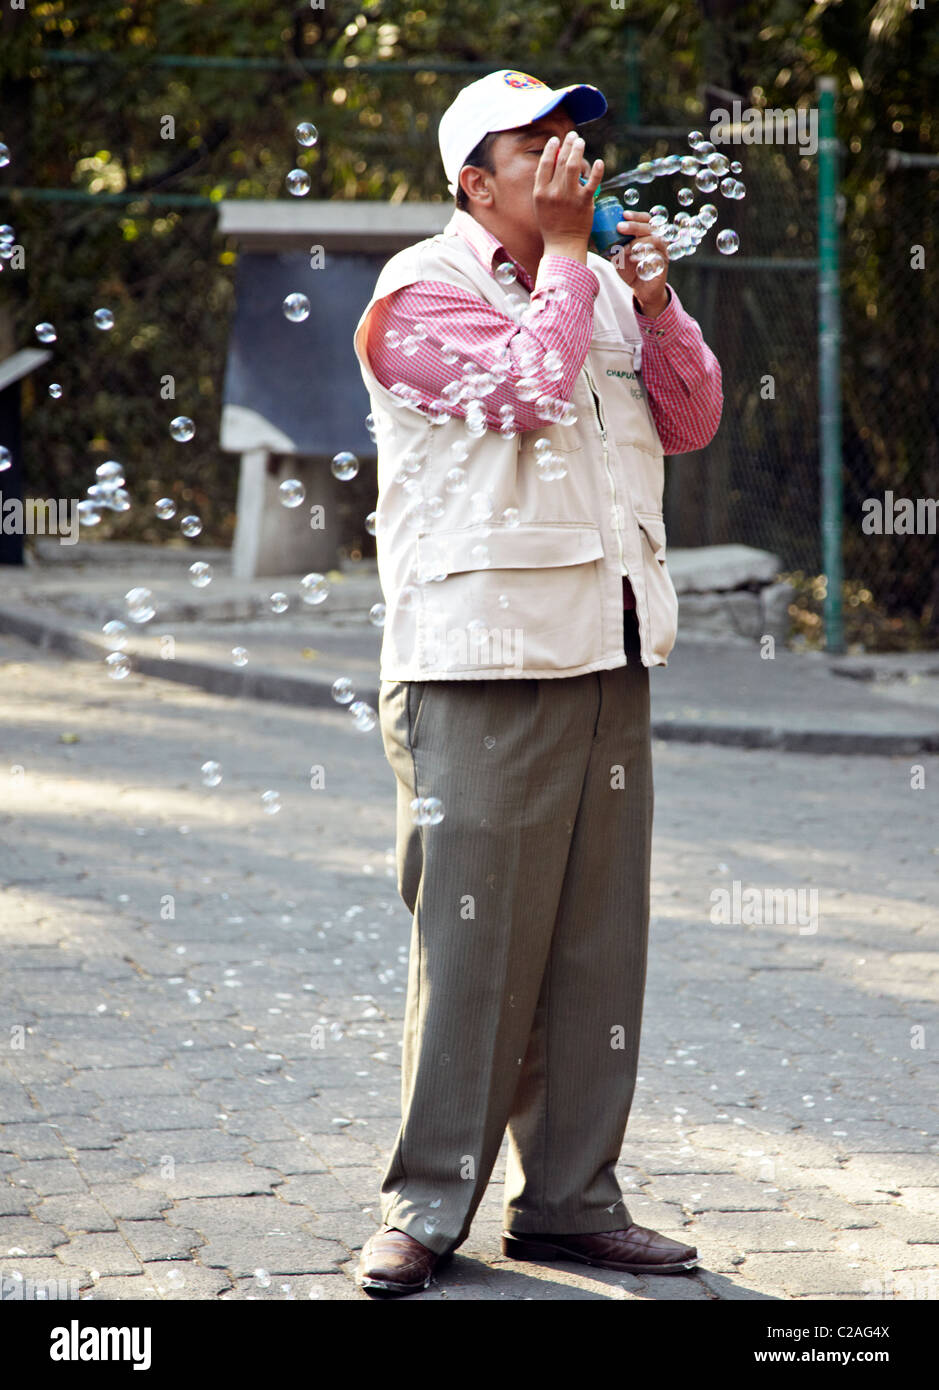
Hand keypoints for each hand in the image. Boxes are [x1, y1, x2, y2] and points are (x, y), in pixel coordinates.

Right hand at [534, 131, 602, 260]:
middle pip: (561, 161)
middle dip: (567, 144)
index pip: (545, 164)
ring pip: (574, 166)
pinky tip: (599, 162)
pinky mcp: (584, 202)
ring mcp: (569, 196)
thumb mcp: (540, 205)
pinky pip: (592, 182)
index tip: (556, 140)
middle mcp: (554, 192)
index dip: (550, 149)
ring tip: (581, 142)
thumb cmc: (552, 225)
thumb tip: (548, 164)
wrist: (563, 244)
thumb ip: (543, 185)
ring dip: (578, 150)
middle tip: (573, 136)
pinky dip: (596, 171)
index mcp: (540, 192)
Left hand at [610, 211, 669, 315]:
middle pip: (650, 227)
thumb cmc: (632, 269)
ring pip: (655, 240)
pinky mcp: (663, 265)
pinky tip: (633, 259)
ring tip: (624, 248)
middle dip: (634, 226)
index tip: (624, 214)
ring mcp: (662, 252)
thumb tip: (594, 235)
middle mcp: (658, 240)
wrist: (643, 289)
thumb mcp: (620, 255)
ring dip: (638, 242)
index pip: (646, 219)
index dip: (636, 216)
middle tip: (620, 227)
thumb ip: (613, 245)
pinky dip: (644, 257)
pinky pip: (656, 257)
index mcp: (649, 234)